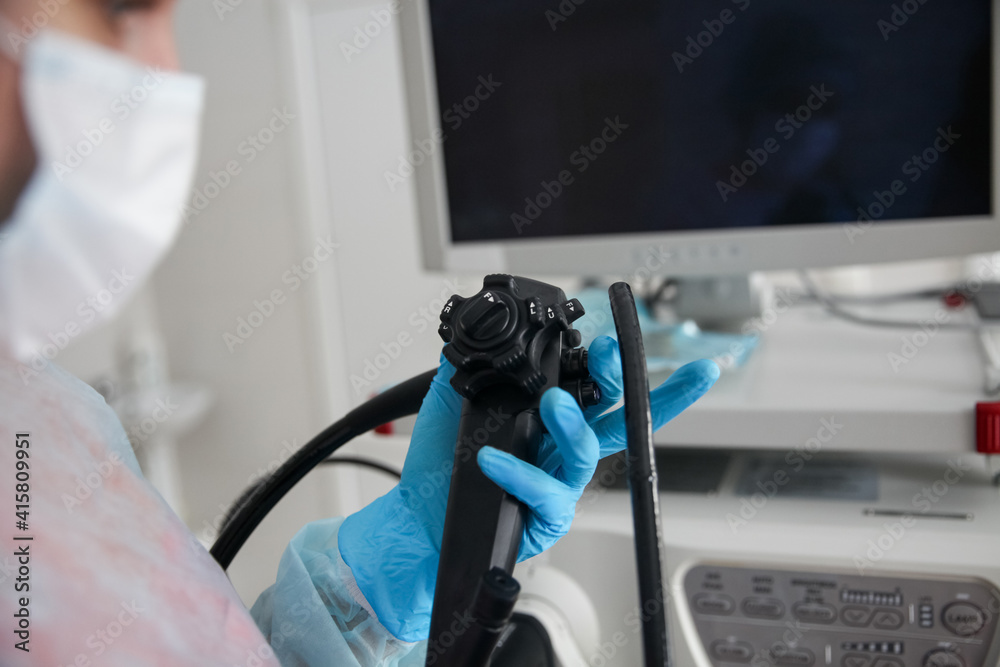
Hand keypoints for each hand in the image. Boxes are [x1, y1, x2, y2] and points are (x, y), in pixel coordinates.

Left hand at [339, 336, 718, 640]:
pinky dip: (519, 473)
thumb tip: (464, 331)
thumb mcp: (452, 405)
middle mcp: (560, 450)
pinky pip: (545, 493)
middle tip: (608, 355)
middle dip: (625, 387)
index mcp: (548, 421)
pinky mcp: (546, 518)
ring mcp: (558, 484)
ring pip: (584, 454)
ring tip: (553, 403)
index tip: (609, 343)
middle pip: (614, 419)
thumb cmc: (442, 463)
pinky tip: (491, 459)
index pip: (588, 388)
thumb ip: (467, 369)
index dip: (606, 366)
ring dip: (572, 425)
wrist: (418, 512)